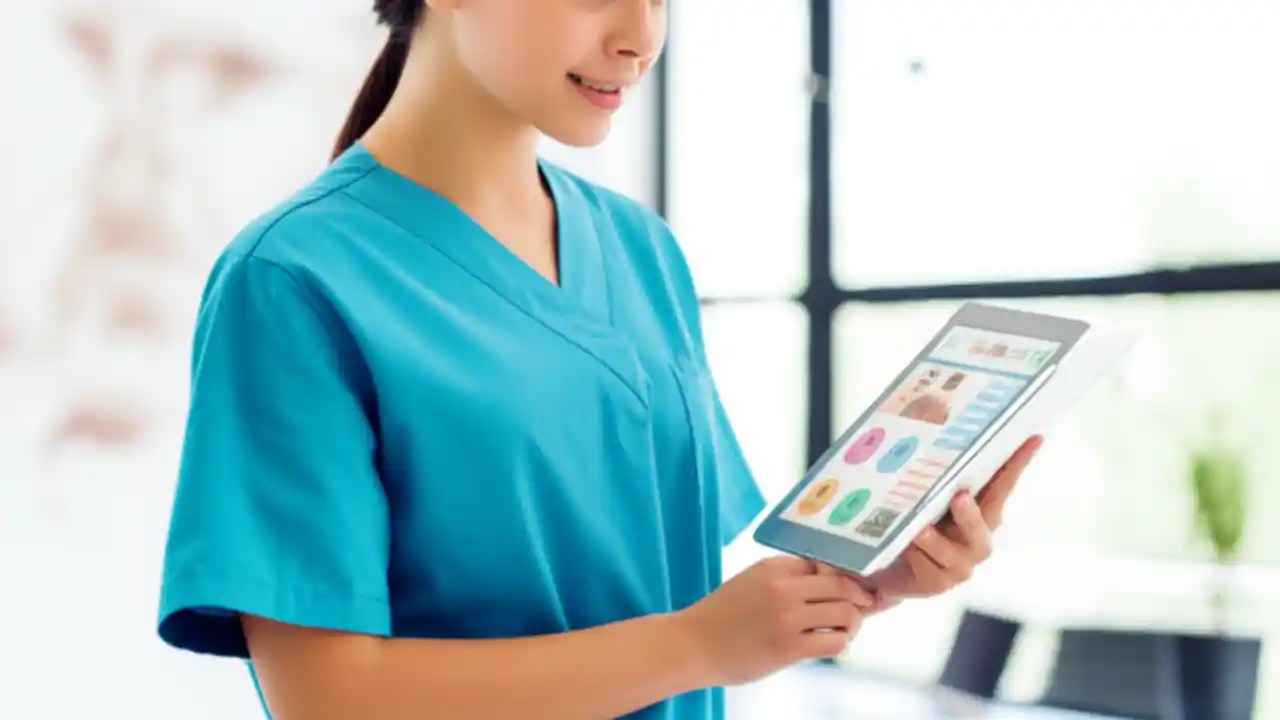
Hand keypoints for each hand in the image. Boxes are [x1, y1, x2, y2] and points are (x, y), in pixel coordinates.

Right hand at [677, 556, 875, 685]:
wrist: (693, 644)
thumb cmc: (722, 615)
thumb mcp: (752, 580)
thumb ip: (784, 577)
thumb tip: (826, 580)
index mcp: (774, 567)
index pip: (825, 563)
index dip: (844, 576)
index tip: (851, 588)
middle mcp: (784, 587)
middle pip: (842, 585)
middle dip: (858, 599)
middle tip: (860, 609)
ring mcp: (788, 617)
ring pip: (845, 612)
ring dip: (852, 622)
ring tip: (844, 629)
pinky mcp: (790, 647)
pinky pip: (834, 641)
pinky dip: (840, 642)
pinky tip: (830, 643)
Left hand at [867, 435, 1044, 601]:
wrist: (888, 568)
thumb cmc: (912, 524)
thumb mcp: (923, 499)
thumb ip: (934, 481)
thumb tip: (931, 438)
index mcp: (980, 512)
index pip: (1001, 485)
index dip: (1017, 464)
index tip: (1034, 438)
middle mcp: (976, 538)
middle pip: (984, 522)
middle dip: (972, 511)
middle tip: (959, 496)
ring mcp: (960, 563)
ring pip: (954, 553)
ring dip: (937, 541)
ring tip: (921, 530)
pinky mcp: (938, 583)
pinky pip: (930, 570)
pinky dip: (918, 557)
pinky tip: (906, 549)